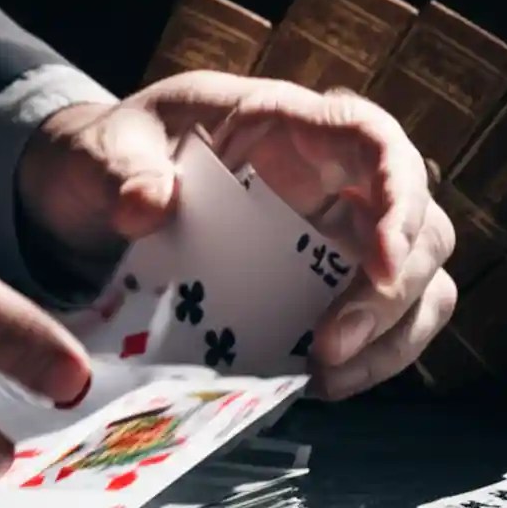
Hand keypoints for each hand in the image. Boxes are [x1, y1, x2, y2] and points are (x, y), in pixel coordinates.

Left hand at [17, 70, 455, 399]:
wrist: (85, 206)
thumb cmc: (107, 159)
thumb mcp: (99, 152)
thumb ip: (120, 171)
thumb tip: (148, 206)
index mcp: (285, 126)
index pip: (376, 141)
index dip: (400, 197)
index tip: (384, 262)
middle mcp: (328, 182)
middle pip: (420, 224)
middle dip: (394, 291)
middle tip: (331, 345)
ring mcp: (330, 240)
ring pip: (417, 282)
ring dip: (392, 334)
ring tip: (327, 373)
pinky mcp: (318, 292)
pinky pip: (380, 326)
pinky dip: (367, 359)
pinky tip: (318, 381)